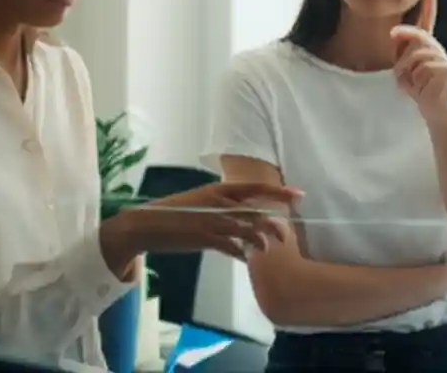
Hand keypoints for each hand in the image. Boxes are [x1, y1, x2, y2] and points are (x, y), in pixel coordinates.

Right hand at [103, 182, 302, 269]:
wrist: (147, 224)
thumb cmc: (175, 211)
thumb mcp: (201, 200)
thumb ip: (222, 203)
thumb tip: (242, 210)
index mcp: (219, 188)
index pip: (256, 188)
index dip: (279, 191)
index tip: (299, 195)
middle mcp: (219, 202)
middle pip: (257, 212)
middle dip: (275, 224)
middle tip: (285, 235)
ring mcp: (213, 221)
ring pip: (249, 230)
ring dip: (261, 242)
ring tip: (266, 249)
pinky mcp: (206, 238)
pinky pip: (233, 247)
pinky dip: (243, 253)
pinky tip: (246, 258)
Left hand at [391, 24, 446, 124]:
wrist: (435, 110)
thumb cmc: (421, 90)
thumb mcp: (407, 71)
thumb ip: (403, 56)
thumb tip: (394, 38)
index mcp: (430, 49)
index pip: (419, 33)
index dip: (406, 30)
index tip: (392, 33)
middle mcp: (438, 51)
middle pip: (418, 40)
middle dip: (403, 57)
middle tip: (398, 73)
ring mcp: (443, 59)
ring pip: (418, 55)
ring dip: (407, 70)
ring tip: (408, 84)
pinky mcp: (446, 70)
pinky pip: (424, 67)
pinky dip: (417, 79)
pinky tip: (420, 88)